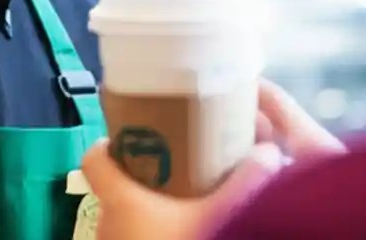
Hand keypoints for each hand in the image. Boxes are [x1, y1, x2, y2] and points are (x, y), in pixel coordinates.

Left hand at [82, 80, 344, 239]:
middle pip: (113, 187)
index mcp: (120, 200)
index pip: (95, 158)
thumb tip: (270, 152)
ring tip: (181, 202)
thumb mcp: (222, 219)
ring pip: (122, 218)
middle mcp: (106, 223)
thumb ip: (246, 183)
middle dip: (141, 175)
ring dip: (145, 210)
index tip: (137, 135)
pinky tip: (177, 233)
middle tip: (175, 166)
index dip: (111, 143)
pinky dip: (147, 233)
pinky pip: (130, 239)